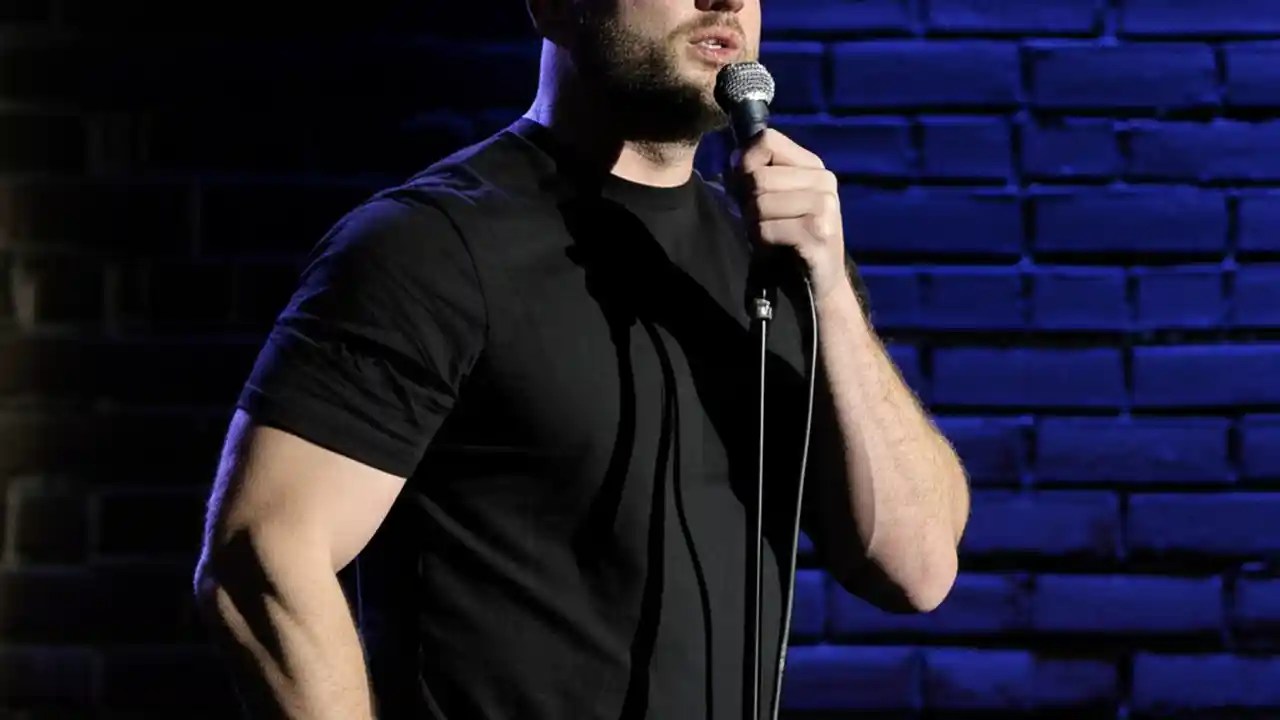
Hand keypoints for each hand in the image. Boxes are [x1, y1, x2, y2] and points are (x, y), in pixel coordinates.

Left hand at [731, 129, 849, 303]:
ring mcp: (824, 206)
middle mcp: (823, 181)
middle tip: (760, 222)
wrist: (820, 283)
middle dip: (747, 203)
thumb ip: (758, 175)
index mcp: (814, 167)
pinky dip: (761, 242)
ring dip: (753, 225)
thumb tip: (734, 157)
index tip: (746, 188)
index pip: (768, 140)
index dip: (746, 162)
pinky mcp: (818, 233)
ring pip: (760, 203)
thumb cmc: (792, 240)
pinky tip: (775, 249)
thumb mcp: (777, 201)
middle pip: (758, 176)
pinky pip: (766, 229)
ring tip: (769, 236)